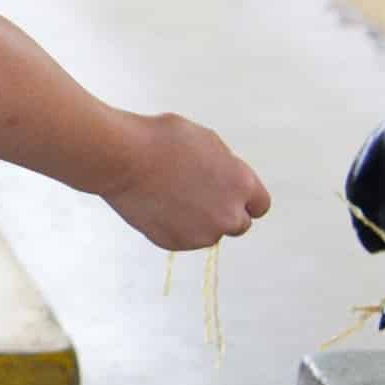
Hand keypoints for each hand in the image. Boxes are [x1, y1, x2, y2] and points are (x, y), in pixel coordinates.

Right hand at [103, 113, 270, 251]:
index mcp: (242, 185)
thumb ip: (226, 168)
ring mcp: (202, 234)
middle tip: (199, 195)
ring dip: (199, 220)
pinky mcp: (176, 244)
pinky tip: (159, 203)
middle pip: (239, 224)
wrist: (124, 158)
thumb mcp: (208, 141)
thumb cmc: (164, 140)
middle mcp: (228, 215)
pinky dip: (175, 226)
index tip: (229, 194)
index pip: (260, 205)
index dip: (245, 199)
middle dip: (224, 212)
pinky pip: (183, 237)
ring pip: (208, 232)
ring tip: (172, 194)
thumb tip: (228, 182)